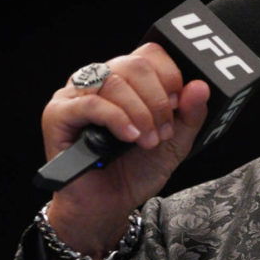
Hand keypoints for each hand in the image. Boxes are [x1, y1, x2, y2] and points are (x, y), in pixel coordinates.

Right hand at [41, 42, 209, 257]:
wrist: (108, 205)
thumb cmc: (135, 171)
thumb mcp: (175, 142)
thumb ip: (190, 114)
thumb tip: (200, 86)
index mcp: (127, 80)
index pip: (149, 54)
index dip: (170, 76)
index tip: (178, 105)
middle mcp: (100, 80)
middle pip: (134, 64)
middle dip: (158, 101)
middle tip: (162, 131)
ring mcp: (76, 94)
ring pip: (114, 81)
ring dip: (140, 113)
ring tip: (147, 141)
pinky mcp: (58, 114)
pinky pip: (90, 103)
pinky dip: (117, 119)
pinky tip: (129, 137)